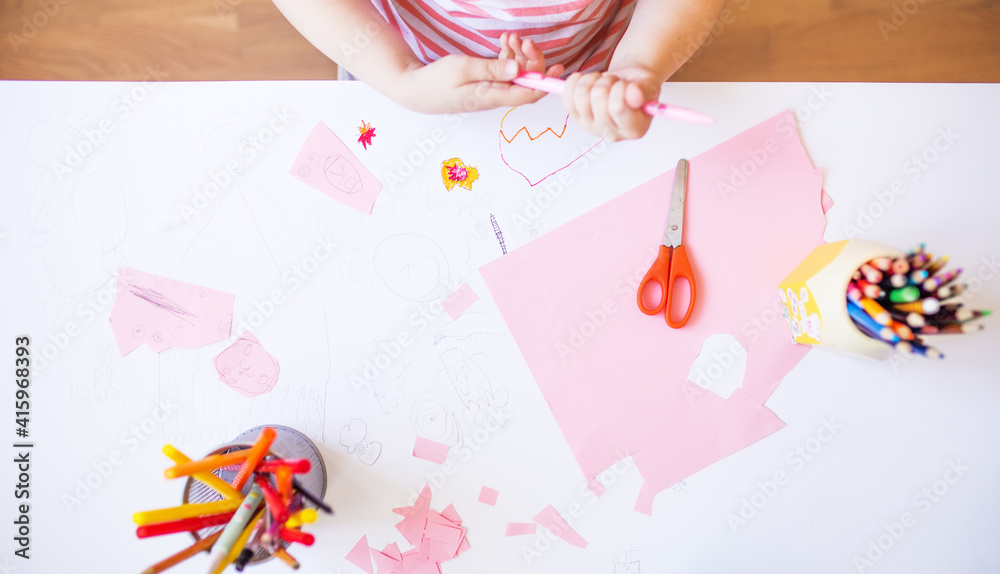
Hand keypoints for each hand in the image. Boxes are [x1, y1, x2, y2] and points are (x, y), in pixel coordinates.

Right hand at [393, 34, 559, 113]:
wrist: (415, 90)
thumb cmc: (436, 82)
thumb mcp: (464, 69)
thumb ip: (492, 70)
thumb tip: (518, 70)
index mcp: (493, 97)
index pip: (528, 94)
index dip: (546, 82)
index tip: (557, 68)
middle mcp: (495, 96)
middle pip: (526, 82)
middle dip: (532, 61)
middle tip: (526, 41)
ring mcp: (491, 90)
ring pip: (516, 74)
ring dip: (518, 55)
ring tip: (511, 38)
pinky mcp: (485, 84)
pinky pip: (504, 71)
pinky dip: (508, 56)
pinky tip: (505, 42)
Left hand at [563, 66, 660, 140]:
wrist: (626, 84)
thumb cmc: (638, 86)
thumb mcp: (648, 84)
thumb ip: (643, 91)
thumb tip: (635, 95)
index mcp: (634, 130)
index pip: (618, 107)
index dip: (620, 89)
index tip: (627, 85)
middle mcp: (611, 134)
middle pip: (598, 98)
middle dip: (608, 81)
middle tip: (616, 82)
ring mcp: (590, 127)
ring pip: (581, 94)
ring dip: (593, 79)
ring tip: (604, 80)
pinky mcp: (576, 117)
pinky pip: (567, 95)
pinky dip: (577, 80)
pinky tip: (589, 79)